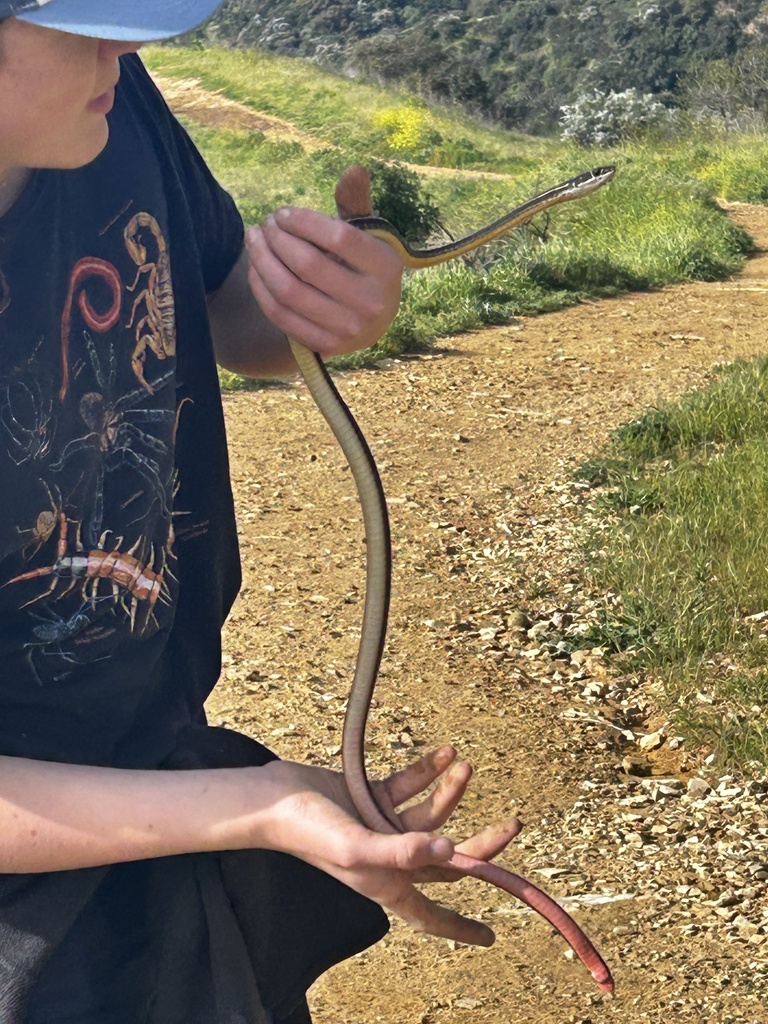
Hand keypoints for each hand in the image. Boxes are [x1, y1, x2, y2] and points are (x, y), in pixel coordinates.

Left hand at [244, 206, 402, 357]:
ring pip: (289, 291)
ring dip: (262, 261)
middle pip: (308, 265)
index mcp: (388, 268)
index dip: (303, 221)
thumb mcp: (366, 234)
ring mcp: (350, 329)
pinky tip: (256, 268)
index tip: (282, 214)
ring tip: (253, 240)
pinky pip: (281, 316)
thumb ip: (356, 202)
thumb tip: (353, 168)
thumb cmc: (361, 266)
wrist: (368, 321)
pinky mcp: (327, 347)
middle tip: (263, 226)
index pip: (338, 238)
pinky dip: (262, 289)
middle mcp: (373, 302)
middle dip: (276, 239)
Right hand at [255, 747, 520, 945]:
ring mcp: (382, 825)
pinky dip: (427, 771)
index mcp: (388, 883)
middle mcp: (390, 858)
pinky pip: (409, 786)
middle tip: (512, 825)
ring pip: (431, 814)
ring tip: (464, 765)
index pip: (431, 915)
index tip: (489, 936)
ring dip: (450, 790)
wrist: (275, 796)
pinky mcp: (372, 796)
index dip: (460, 928)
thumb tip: (451, 851)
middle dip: (481, 844)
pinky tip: (444, 753)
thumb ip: (404, 851)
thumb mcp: (358, 848)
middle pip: (447, 860)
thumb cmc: (310, 832)